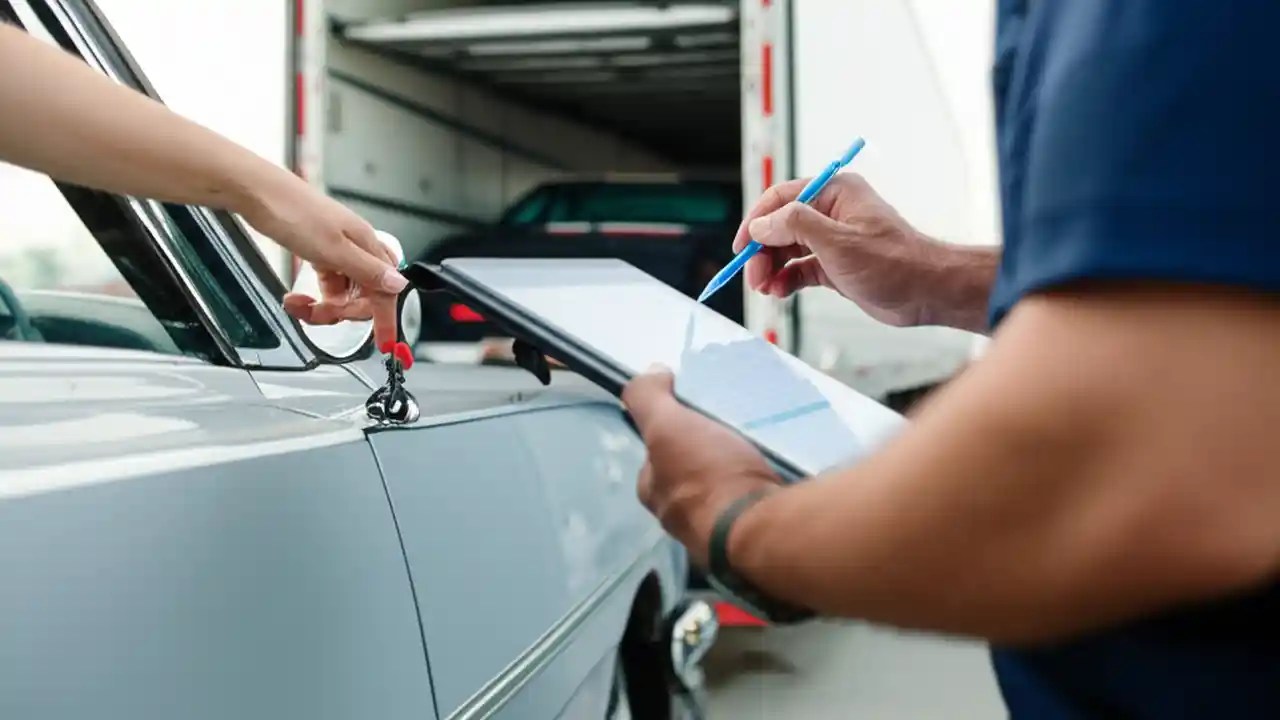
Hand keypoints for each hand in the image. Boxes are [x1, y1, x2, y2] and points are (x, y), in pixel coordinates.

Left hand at [240, 172, 407, 348]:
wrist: (257, 192)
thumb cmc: (292, 211)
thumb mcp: (332, 249)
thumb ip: (367, 271)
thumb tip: (398, 285)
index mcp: (367, 245)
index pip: (386, 289)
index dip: (385, 318)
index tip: (385, 343)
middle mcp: (357, 248)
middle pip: (366, 294)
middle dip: (344, 312)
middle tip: (319, 316)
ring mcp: (338, 250)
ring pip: (345, 292)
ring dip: (325, 306)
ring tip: (301, 306)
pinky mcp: (320, 251)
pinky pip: (329, 283)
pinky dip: (317, 296)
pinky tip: (301, 297)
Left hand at [622, 367, 781, 565]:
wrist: (765, 528)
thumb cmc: (708, 477)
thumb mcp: (666, 426)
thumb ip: (649, 399)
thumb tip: (650, 373)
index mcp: (658, 496)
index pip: (656, 456)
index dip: (669, 429)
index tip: (694, 410)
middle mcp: (684, 519)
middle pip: (695, 472)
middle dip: (711, 450)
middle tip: (734, 425)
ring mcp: (723, 531)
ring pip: (730, 486)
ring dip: (744, 466)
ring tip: (764, 440)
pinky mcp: (760, 534)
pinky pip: (761, 497)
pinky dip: (770, 480)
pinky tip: (784, 463)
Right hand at [734, 174, 936, 327]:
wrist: (927, 292)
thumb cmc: (893, 262)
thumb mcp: (838, 242)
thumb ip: (795, 227)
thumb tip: (760, 225)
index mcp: (834, 192)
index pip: (781, 199)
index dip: (756, 222)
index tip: (742, 248)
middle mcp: (831, 211)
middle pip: (780, 226)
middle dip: (763, 251)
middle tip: (754, 278)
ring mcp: (832, 239)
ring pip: (787, 249)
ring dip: (772, 268)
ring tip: (765, 289)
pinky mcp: (835, 265)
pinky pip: (800, 268)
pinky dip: (786, 280)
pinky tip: (780, 292)